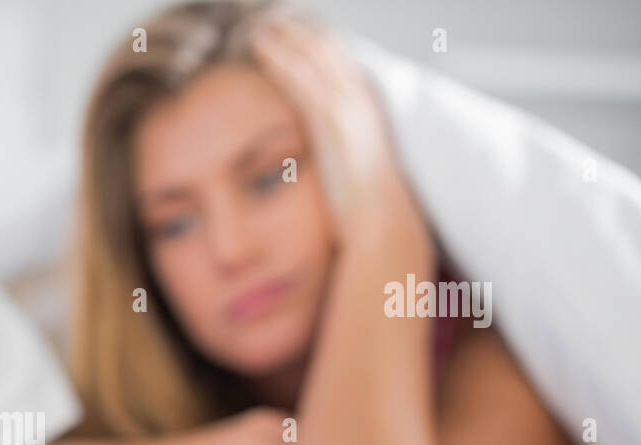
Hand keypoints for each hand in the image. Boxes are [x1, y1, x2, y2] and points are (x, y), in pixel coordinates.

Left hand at [249, 16, 420, 243]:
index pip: (344, 71)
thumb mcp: (358, 180)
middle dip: (304, 35)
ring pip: (313, 61)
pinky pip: (300, 80)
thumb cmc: (369, 214)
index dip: (322, 51)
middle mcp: (362, 105)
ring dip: (287, 39)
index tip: (301, 36)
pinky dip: (280, 58)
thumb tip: (335, 167)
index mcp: (369, 116)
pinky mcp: (330, 121)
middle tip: (277, 18)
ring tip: (261, 25)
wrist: (382, 224)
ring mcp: (348, 110)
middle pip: (330, 57)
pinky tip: (261, 45)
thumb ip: (344, 162)